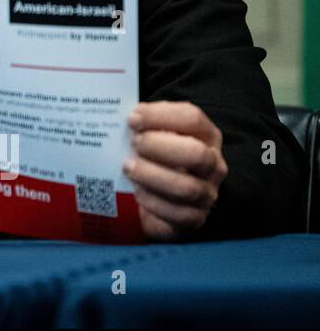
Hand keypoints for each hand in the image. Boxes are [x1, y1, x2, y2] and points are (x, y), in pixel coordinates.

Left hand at [125, 100, 227, 240]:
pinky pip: (178, 214)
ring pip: (186, 187)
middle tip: (133, 144)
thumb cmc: (155, 155)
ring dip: (151, 176)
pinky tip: (136, 192)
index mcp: (205, 135)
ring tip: (128, 167)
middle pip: (195, 154)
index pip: (192, 118)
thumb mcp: (154, 133)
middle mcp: (212, 164)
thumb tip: (117, 112)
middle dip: (158, 147)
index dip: (160, 116)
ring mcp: (207, 192)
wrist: (162, 195)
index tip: (131, 118)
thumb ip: (144, 122)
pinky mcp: (195, 218)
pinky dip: (153, 203)